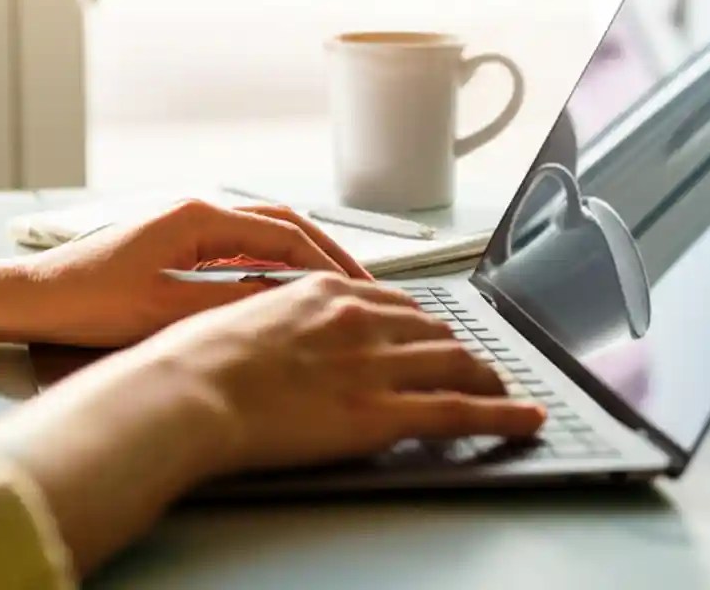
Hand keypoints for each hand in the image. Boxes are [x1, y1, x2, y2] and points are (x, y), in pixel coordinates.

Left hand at [22, 199, 370, 347]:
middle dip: (326, 252)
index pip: (281, 236)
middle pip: (281, 224)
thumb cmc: (87, 304)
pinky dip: (274, 263)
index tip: (355, 290)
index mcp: (197, 219)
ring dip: (303, 256)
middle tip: (363, 283)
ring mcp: (188, 226)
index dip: (324, 264)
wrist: (32, 299)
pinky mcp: (178, 244)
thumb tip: (289, 299)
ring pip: (264, 232)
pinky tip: (290, 287)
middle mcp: (197, 213)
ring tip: (337, 285)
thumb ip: (234, 301)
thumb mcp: (168, 310)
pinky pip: (242, 247)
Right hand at [140, 272, 545, 472]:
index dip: (426, 326)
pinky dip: (503, 415)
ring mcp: (377, 364)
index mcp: (325, 291)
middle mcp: (361, 319)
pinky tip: (525, 419)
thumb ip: (282, 324)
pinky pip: (461, 410)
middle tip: (479, 367)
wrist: (185, 391)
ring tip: (506, 393)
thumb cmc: (195, 362)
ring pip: (458, 364)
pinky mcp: (384, 412)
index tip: (436, 336)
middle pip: (435, 331)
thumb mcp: (243, 319)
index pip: (397, 305)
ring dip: (489, 379)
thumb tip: (287, 343)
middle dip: (463, 351)